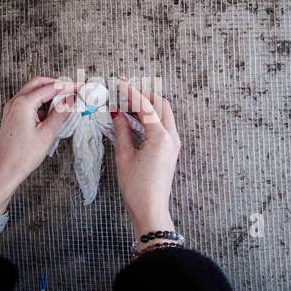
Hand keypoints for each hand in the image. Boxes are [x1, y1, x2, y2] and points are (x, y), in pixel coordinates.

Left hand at [0, 76, 70, 219]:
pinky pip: (28, 102)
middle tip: (73, 90)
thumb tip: (71, 100)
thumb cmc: (23, 156)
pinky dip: (41, 103)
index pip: (51, 87)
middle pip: (39, 83)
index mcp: (23, 103)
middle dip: (57, 84)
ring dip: (49, 93)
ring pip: (33, 91)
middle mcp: (15, 102)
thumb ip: (61, 113)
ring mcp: (11, 109)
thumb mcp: (47, 133)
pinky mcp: (11, 116)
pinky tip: (52, 113)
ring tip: (65, 103)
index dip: (68, 86)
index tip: (81, 86)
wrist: (5, 171)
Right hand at [110, 79, 179, 238]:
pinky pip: (162, 126)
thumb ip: (122, 131)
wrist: (150, 210)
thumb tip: (117, 114)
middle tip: (122, 92)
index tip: (119, 81)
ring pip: (163, 114)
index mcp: (160, 137)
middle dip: (142, 94)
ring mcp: (173, 144)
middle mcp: (171, 137)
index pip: (145, 106)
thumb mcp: (124, 157)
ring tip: (125, 104)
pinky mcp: (170, 150)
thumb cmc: (136, 188)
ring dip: (146, 106)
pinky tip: (134, 119)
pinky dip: (149, 118)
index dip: (130, 92)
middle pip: (160, 104)